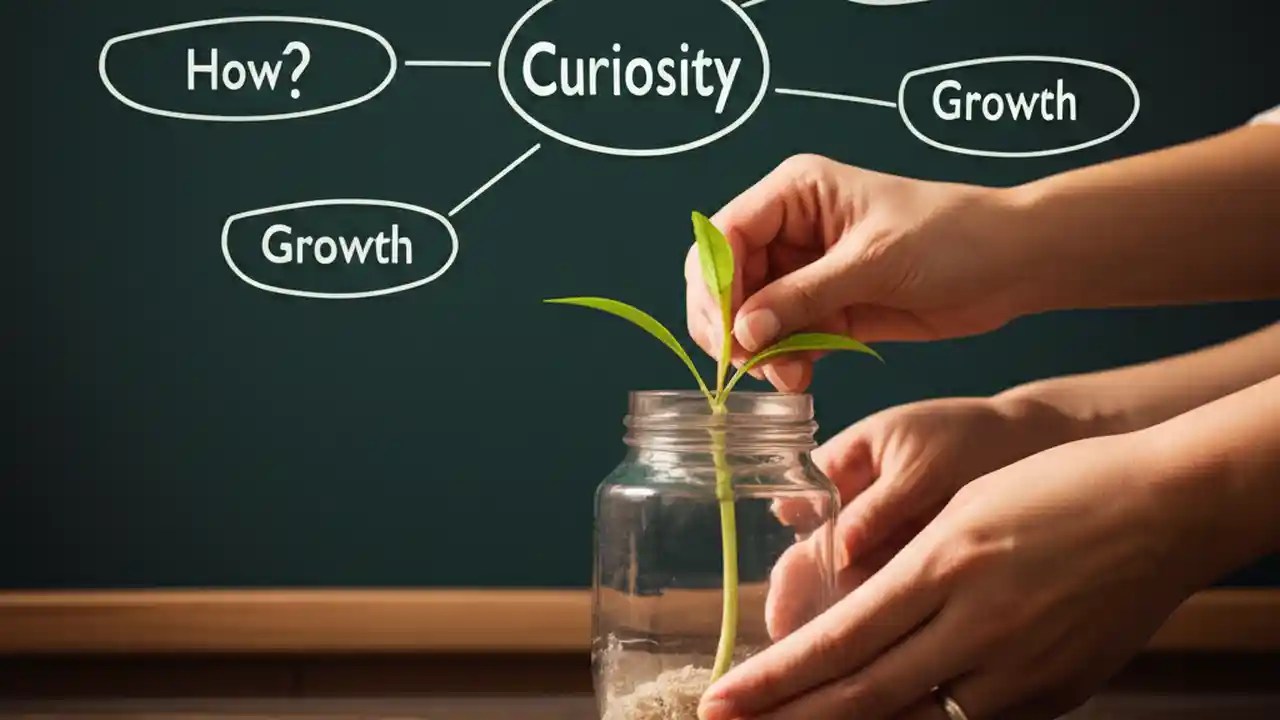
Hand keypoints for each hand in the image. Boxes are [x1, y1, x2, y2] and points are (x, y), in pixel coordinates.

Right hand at [686, 154, 1023, 391]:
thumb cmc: (953, 237)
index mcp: (795, 192)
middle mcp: (791, 228)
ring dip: (759, 351)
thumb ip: (802, 297)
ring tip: (788, 376)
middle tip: (751, 364)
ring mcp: (806, 270)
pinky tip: (800, 376)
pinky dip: (784, 360)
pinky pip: (784, 336)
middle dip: (732, 324)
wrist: (1014, 265)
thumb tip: (742, 333)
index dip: (716, 285)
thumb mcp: (872, 262)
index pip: (724, 236)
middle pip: (726, 279)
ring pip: (751, 315)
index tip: (728, 334)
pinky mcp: (826, 306)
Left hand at [703, 432, 1205, 719]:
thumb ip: (902, 569)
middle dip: (788, 718)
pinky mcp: (1056, 694)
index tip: (721, 697)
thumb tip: (851, 606)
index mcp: (940, 567)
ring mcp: (1019, 671)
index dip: (772, 679)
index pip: (838, 641)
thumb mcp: (961, 509)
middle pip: (863, 696)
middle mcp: (973, 627)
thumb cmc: (1056, 486)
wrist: (1164, 506)